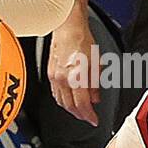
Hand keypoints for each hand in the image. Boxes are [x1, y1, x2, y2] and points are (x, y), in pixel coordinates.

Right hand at [47, 8, 99, 124]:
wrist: (68, 27)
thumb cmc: (82, 39)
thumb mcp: (96, 63)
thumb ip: (95, 84)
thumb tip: (95, 97)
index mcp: (76, 78)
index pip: (82, 105)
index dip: (89, 116)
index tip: (94, 120)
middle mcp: (63, 80)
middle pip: (70, 106)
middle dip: (80, 115)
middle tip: (88, 117)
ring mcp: (54, 77)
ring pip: (61, 101)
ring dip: (70, 109)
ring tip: (79, 110)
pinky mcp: (50, 73)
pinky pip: (55, 92)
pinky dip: (62, 99)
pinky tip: (68, 98)